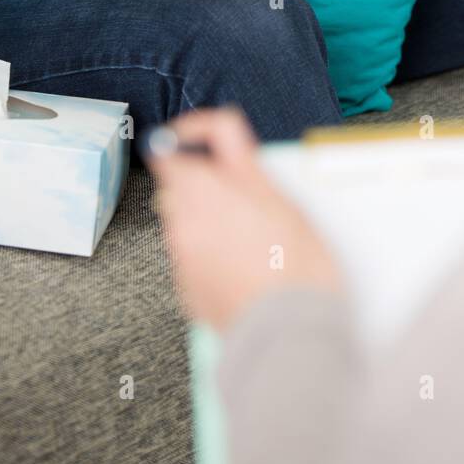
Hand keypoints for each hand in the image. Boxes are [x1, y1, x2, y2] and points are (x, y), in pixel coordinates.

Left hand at [147, 107, 341, 331]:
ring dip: (208, 218)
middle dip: (204, 182)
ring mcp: (181, 259)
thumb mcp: (280, 199)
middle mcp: (181, 223)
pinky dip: (211, 253)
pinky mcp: (187, 290)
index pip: (169, 147)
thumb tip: (220, 128)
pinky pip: (192, 258)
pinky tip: (245, 265)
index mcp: (202, 192)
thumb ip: (240, 159)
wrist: (290, 334)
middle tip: (248, 194)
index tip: (209, 138)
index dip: (189, 134)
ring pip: (185, 222)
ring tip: (253, 235)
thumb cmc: (295, 265)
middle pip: (178, 186)